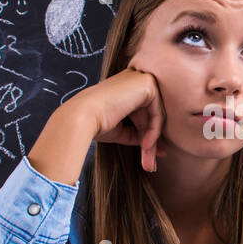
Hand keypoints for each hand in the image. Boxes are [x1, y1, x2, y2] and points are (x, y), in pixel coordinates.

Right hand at [69, 57, 164, 172]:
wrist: (82, 117)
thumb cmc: (96, 124)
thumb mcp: (122, 131)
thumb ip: (140, 134)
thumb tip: (160, 149)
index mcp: (127, 86)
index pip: (146, 112)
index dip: (148, 135)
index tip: (149, 157)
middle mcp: (135, 78)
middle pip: (153, 114)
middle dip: (152, 141)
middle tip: (150, 165)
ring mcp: (142, 78)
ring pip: (158, 114)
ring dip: (154, 140)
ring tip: (148, 161)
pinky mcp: (147, 83)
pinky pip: (158, 112)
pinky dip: (154, 131)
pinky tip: (145, 144)